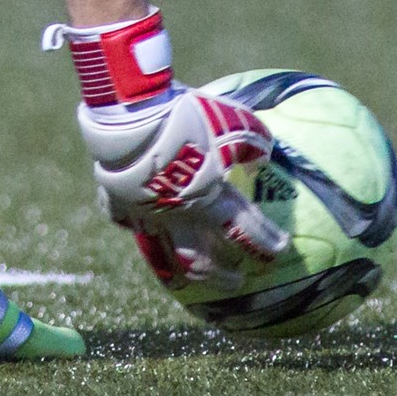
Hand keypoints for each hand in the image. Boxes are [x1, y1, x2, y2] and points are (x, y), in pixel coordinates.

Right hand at [79, 86, 290, 286]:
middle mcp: (177, 217)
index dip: (266, 243)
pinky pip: (126, 219)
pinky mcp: (116, 199)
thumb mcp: (232, 122)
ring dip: (181, 270)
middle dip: (222, 275)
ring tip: (190, 277)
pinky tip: (139, 224)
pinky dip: (135, 225)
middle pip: (202, 262)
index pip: (245, 233)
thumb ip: (251, 142)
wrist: (128, 114)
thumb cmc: (184, 119)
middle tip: (237, 281)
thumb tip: (259, 156)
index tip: (280, 248)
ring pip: (163, 256)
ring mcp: (144, 213)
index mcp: (209, 201)